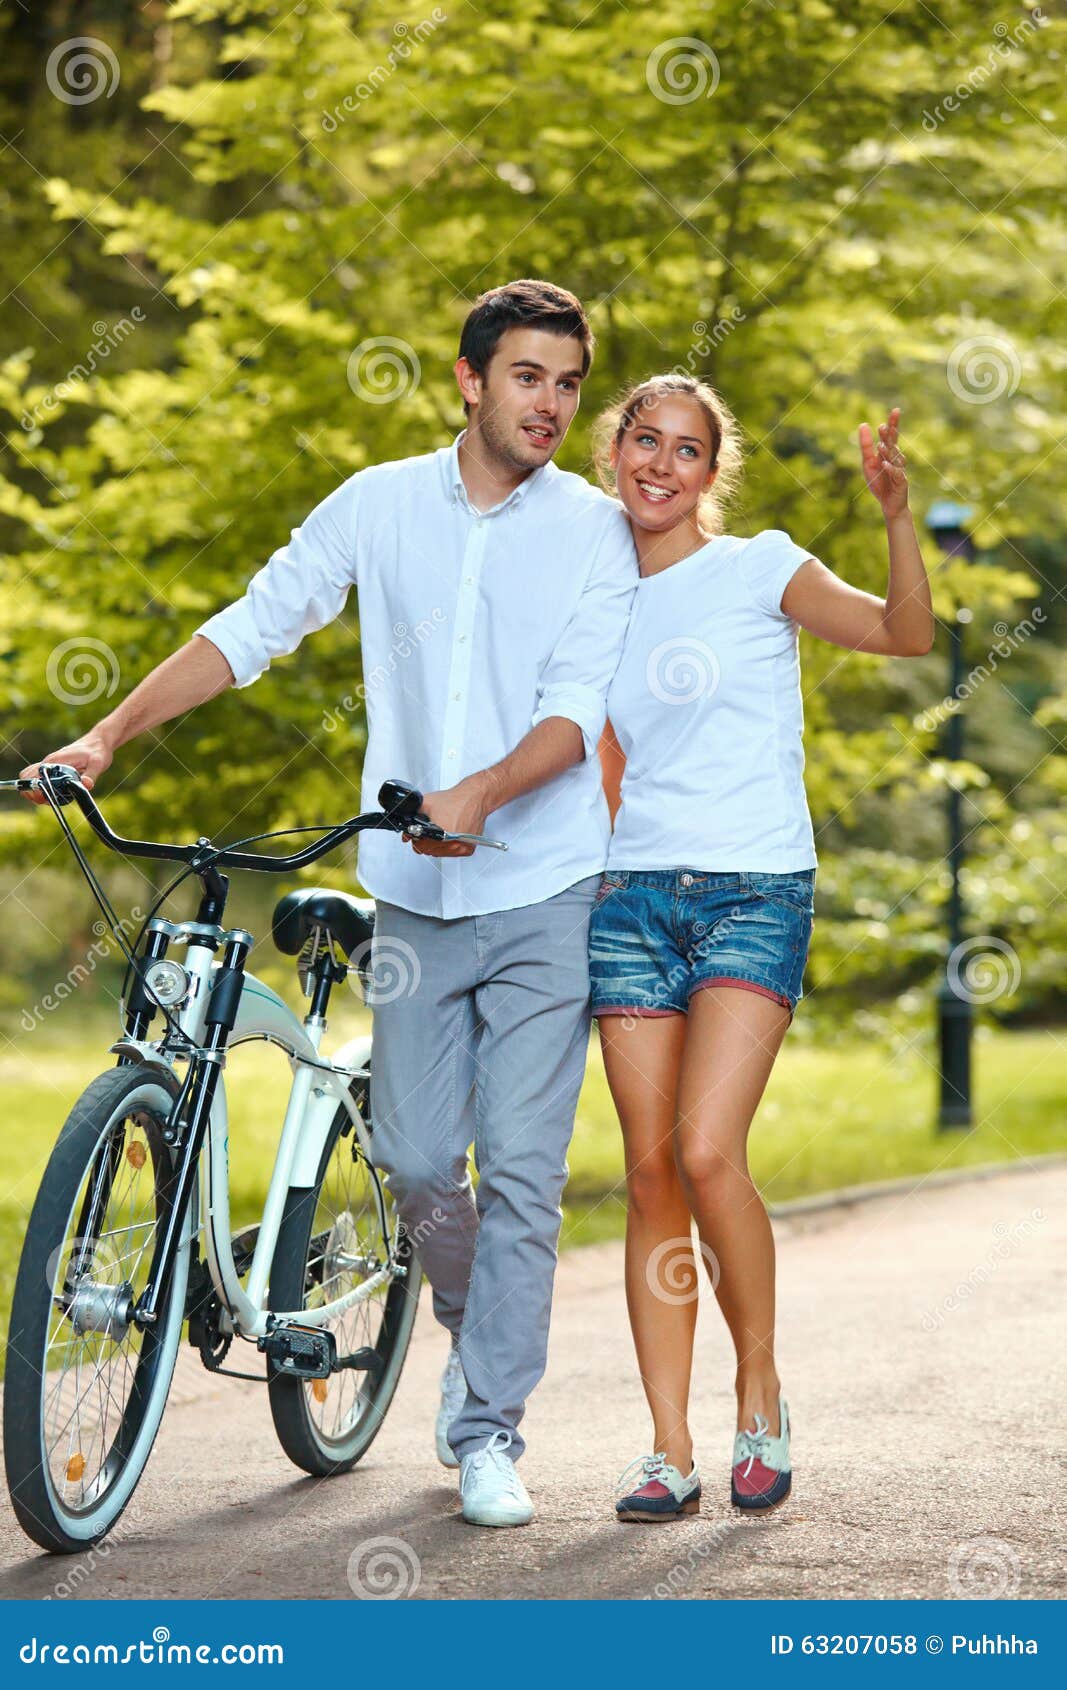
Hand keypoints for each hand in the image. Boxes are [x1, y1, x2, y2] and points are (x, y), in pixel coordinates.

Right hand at [18, 733, 112, 806]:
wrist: (99, 742)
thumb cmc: (97, 751)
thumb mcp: (98, 764)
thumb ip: (91, 775)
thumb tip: (86, 785)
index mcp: (55, 760)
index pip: (32, 775)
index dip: (34, 789)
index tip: (44, 798)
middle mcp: (49, 762)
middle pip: (26, 777)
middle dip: (31, 792)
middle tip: (46, 800)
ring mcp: (50, 765)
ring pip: (32, 779)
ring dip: (36, 791)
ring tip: (51, 798)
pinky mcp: (54, 768)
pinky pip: (40, 778)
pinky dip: (43, 788)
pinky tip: (56, 793)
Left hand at [404, 773, 493, 856]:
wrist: (474, 797)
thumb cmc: (455, 800)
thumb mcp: (427, 803)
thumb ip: (412, 815)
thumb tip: (405, 828)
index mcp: (441, 834)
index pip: (420, 846)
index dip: (416, 839)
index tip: (417, 835)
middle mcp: (453, 843)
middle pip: (430, 851)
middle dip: (425, 842)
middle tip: (429, 831)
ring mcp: (462, 847)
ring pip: (440, 854)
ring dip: (436, 845)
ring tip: (440, 831)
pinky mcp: (469, 848)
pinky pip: (453, 853)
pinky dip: (449, 846)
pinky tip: (449, 835)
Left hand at [859, 405, 909, 519]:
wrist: (889, 505)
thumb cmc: (879, 482)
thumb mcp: (868, 463)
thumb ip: (866, 445)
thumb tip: (863, 424)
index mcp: (888, 453)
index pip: (891, 436)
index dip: (893, 423)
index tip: (896, 410)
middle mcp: (896, 459)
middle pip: (894, 444)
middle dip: (890, 436)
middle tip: (883, 427)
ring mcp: (899, 470)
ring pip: (895, 459)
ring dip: (887, 453)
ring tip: (880, 446)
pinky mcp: (901, 482)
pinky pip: (896, 474)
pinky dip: (890, 469)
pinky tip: (885, 464)